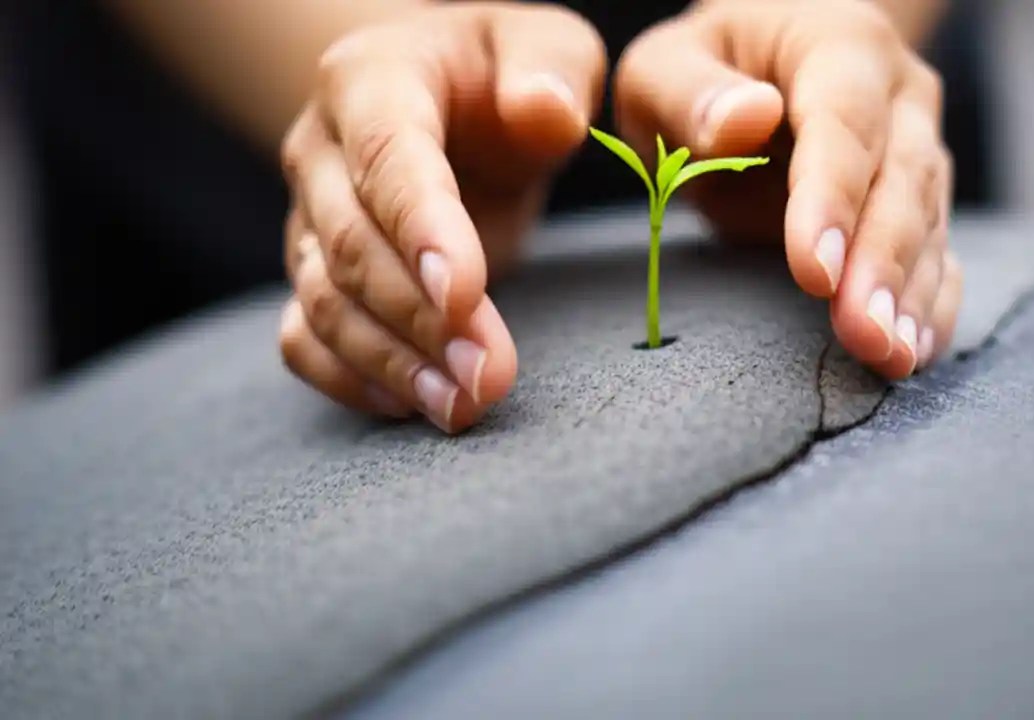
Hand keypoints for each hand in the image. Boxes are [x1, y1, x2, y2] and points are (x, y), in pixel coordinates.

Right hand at [278, 3, 605, 431]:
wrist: (451, 101)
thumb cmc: (504, 75)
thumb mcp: (545, 48)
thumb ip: (550, 70)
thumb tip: (546, 114)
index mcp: (370, 78)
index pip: (387, 157)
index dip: (421, 229)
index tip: (465, 293)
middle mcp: (321, 151)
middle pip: (353, 245)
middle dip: (421, 318)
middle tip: (489, 373)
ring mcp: (308, 219)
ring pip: (326, 302)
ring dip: (393, 363)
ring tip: (463, 404)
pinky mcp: (314, 276)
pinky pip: (305, 339)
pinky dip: (349, 380)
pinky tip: (412, 405)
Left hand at [615, 0, 962, 378]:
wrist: (757, 70)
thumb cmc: (706, 71)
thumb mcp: (666, 64)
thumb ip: (690, 90)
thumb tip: (741, 120)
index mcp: (841, 45)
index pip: (844, 124)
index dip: (833, 198)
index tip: (814, 270)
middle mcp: (899, 95)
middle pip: (903, 181)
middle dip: (883, 265)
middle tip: (864, 334)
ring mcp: (920, 151)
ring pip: (929, 224)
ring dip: (911, 297)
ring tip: (890, 355)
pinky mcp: (921, 206)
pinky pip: (939, 255)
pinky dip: (931, 306)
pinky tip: (914, 350)